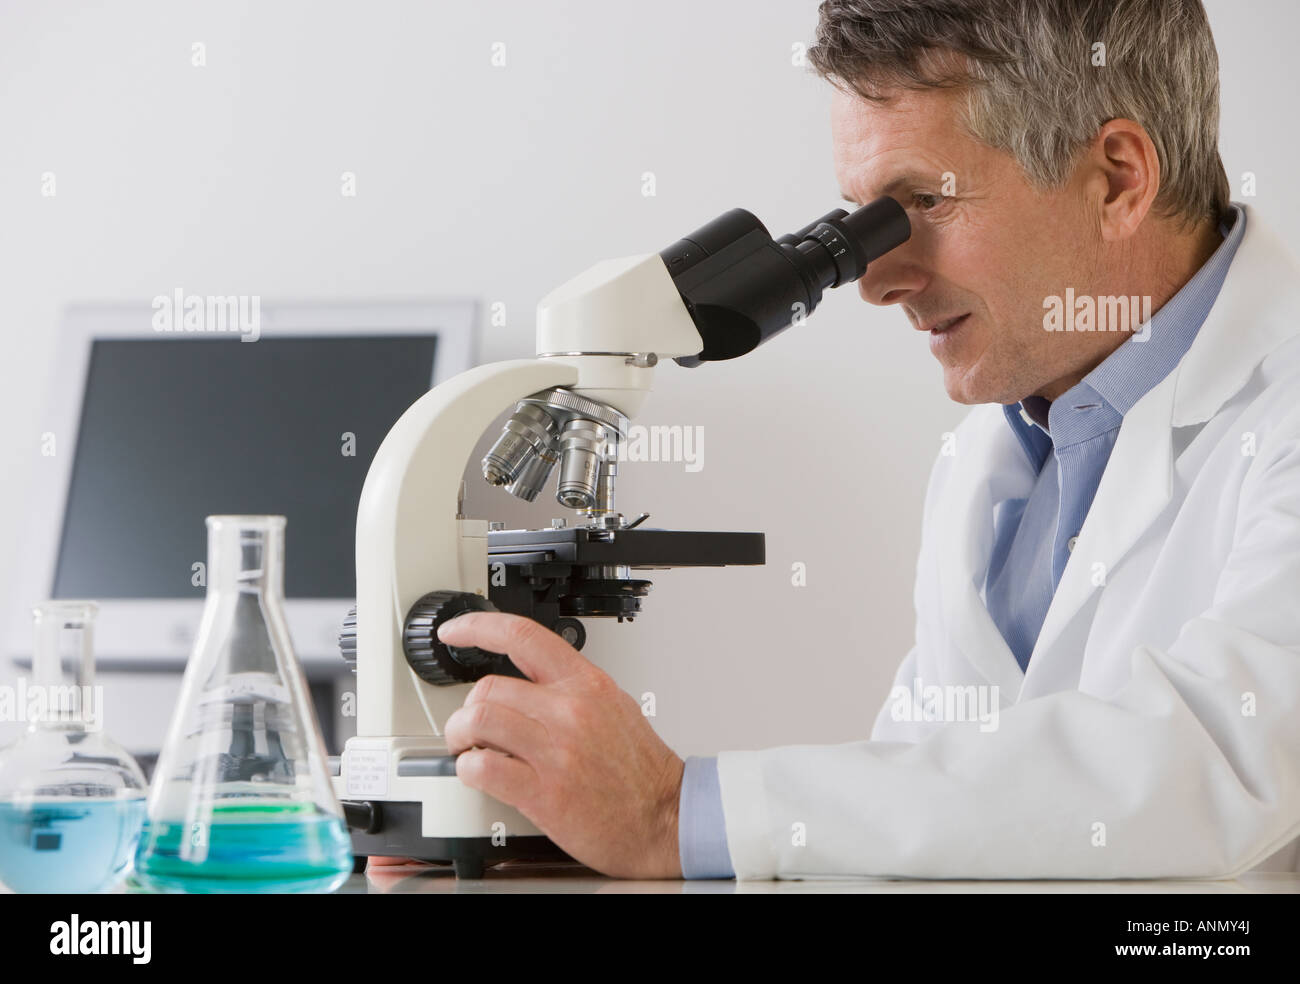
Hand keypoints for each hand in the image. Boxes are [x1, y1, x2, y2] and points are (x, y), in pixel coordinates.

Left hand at [438, 612, 684, 878]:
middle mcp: (570, 711)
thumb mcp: (615, 707)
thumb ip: (572, 689)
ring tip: (469, 750)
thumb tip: (528, 681)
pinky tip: (479, 774)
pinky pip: (481, 767)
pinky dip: (468, 769)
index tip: (454, 632)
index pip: (522, 635)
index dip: (477, 627)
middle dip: (467, 709)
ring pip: (478, 720)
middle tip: (470, 728)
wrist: (666, 817)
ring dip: (461, 737)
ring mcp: (556, 751)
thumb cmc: (641, 772)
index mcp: (587, 684)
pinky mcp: (543, 792)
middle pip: (488, 686)